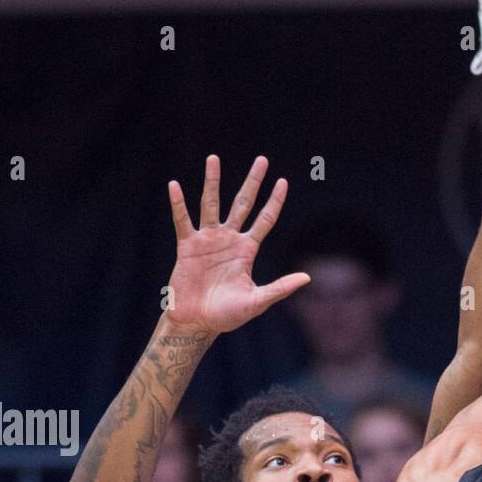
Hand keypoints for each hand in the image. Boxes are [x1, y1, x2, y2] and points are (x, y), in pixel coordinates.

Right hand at [164, 155, 309, 333]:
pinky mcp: (187, 246)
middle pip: (243, 203)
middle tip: (262, 159)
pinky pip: (183, 221)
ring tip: (213, 159)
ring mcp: (208, 240)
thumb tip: (308, 277)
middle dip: (253, 182)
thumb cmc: (228, 315)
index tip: (283, 182)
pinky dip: (178, 204)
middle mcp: (229, 239)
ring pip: (211, 204)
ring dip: (212, 181)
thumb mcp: (258, 300)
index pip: (265, 219)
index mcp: (247, 250)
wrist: (198, 323)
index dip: (274, 201)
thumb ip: (281, 287)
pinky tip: (174, 185)